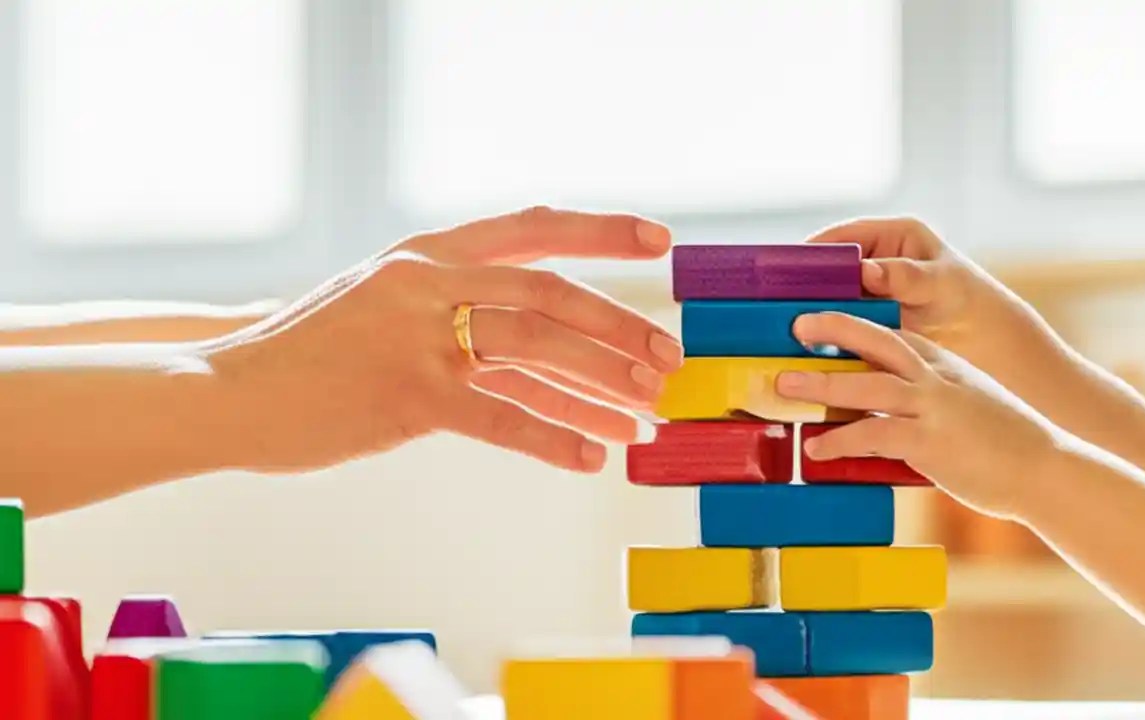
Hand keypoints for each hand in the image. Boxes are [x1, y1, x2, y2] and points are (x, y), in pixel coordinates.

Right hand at [205, 207, 681, 474]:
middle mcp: (428, 281)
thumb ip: (456, 303)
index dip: (602, 231)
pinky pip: (500, 417)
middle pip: (550, 295)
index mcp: (428, 252)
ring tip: (645, 418)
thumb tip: (545, 338)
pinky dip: (552, 438)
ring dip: (601, 387)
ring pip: (535, 352)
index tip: (660, 241)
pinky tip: (591, 457)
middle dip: (620, 329)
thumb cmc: (317, 353)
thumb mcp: (386, 301)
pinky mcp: (406, 395)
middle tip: (668, 361)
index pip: (533, 228)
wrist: (230, 389)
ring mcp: (417, 336)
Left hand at [775, 312, 1064, 518]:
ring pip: (868, 383)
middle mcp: (935, 377)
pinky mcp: (931, 442)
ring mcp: (934, 407)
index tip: (816, 319)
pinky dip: (841, 440)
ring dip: (822, 383)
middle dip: (833, 330)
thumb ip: (924, 397)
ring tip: (784, 385)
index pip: (889, 332)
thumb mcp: (963, 402)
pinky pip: (876, 434)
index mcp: (942, 363)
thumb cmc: (1002, 441)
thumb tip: (882, 408)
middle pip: (876, 341)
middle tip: (793, 326)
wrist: (1046, 469)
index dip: (851, 324)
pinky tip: (816, 450)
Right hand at [806, 218, 1017, 352]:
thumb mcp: (941, 283)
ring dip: (812, 308)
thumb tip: (866, 270)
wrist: (989, 344)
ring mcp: (869, 293)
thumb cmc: (971, 302)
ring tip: (787, 322)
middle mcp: (876, 260)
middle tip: (780, 298)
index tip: (790, 265)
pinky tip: (808, 342)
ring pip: (830, 295)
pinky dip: (824, 330)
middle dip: (807, 282)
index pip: (844, 236)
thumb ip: (906, 275)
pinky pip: (839, 321)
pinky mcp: (867, 320)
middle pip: (830, 266)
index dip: (816, 249)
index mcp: (894, 237)